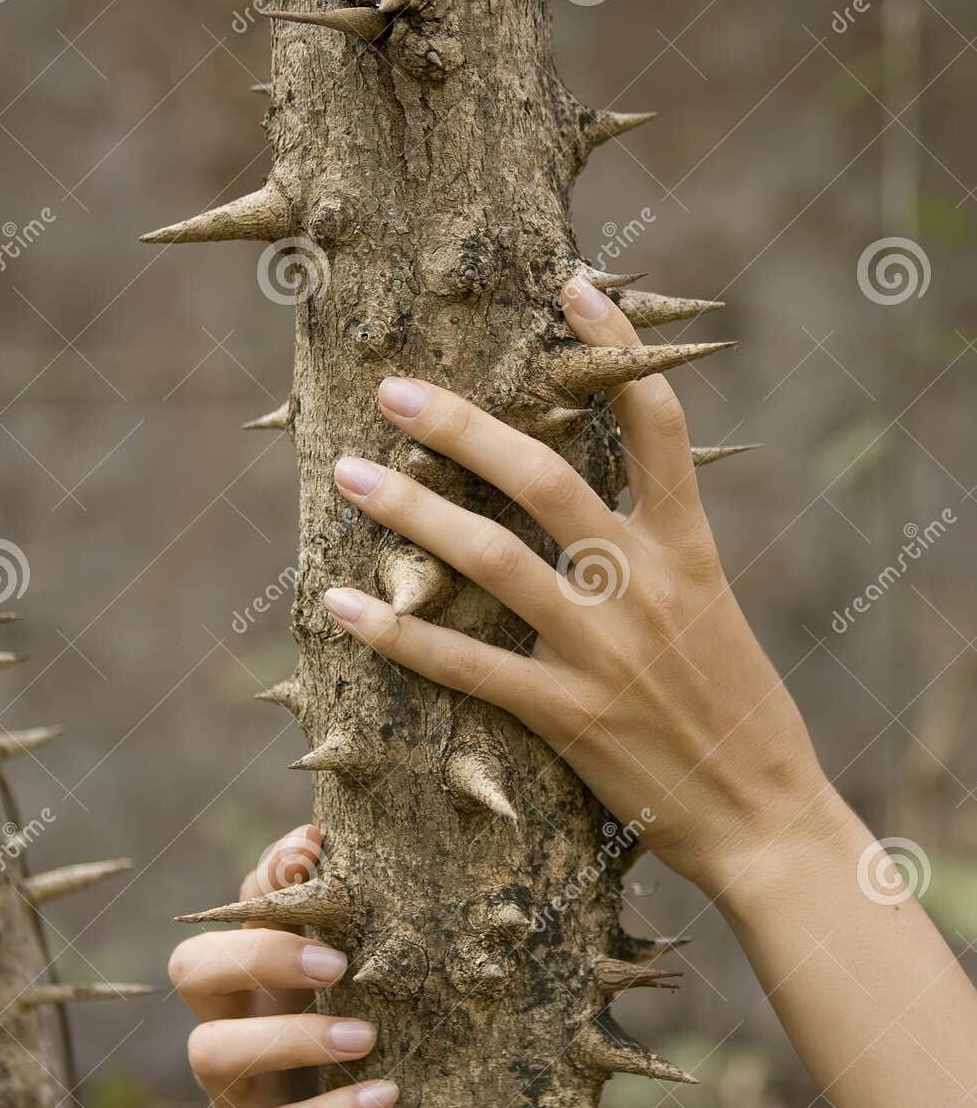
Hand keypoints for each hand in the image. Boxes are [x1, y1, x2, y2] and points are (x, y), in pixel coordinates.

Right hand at [169, 824, 396, 1107]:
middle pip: (193, 969)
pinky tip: (380, 1101)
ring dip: (289, 1038)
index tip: (316, 852)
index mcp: (262, 980)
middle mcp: (233, 1027)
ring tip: (366, 1039)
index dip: (267, 877)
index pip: (240, 908)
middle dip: (257, 956)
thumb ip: (355, 929)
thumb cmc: (370, 1069)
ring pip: (212, 1052)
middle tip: (337, 963)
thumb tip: (327, 844)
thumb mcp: (370, 997)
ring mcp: (232, 1097)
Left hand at [322, 277, 830, 895]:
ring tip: (350, 475)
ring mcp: (603, 651)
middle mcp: (644, 587)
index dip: (615, 349)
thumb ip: (663, 558)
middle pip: (545, 476)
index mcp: (690, 552)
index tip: (572, 287)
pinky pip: (466, 665)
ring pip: (494, 559)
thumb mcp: (716, 616)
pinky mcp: (567, 715)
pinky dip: (398, 633)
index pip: (657, 425)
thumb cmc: (741, 720)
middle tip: (395, 390)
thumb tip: (609, 514)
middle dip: (465, 427)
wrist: (766, 821)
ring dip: (413, 513)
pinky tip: (340, 606)